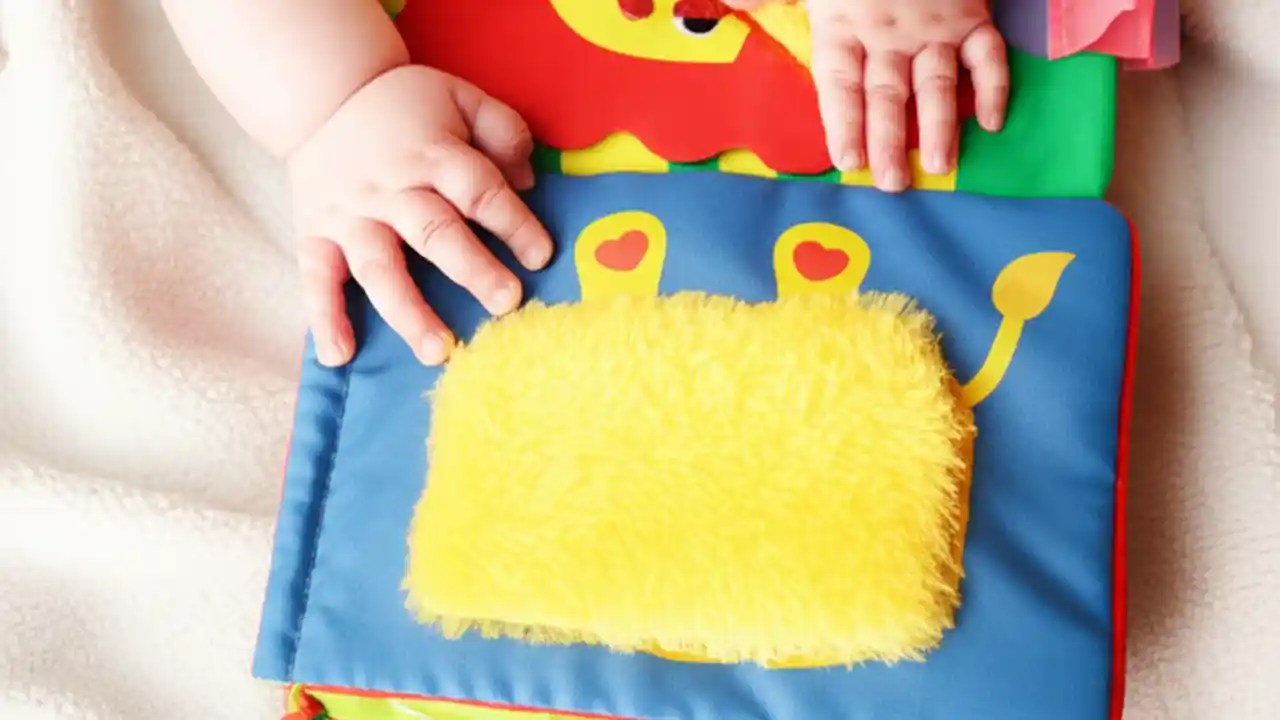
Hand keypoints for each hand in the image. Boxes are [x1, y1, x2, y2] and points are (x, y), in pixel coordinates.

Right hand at [287, 65, 551, 366]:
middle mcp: (389, 188)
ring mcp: (349, 216)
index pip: (478, 190)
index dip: (512, 222)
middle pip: (434, 232)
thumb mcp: (461, 98)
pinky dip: (324, 317)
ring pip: (379, 268)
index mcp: (432, 153)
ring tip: (438, 352)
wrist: (322, 93)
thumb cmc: (407, 106)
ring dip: (408, 312)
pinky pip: (316, 279)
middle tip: (506, 304)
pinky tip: (339, 355)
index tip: (541, 256)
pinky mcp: (314, 234)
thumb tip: (529, 181)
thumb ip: (502, 132)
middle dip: (472, 269)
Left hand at [729, 0, 1008, 191]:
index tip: (846, 160)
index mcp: (842, 24)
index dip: (843, 122)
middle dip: (889, 140)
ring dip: (940, 126)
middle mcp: (888, 33)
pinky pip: (989, 57)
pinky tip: (994, 123)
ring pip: (937, 83)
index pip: (841, 83)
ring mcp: (933, 27)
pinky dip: (995, 89)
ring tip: (939, 165)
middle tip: (892, 184)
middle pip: (887, 94)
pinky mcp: (971, 16)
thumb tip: (728, 2)